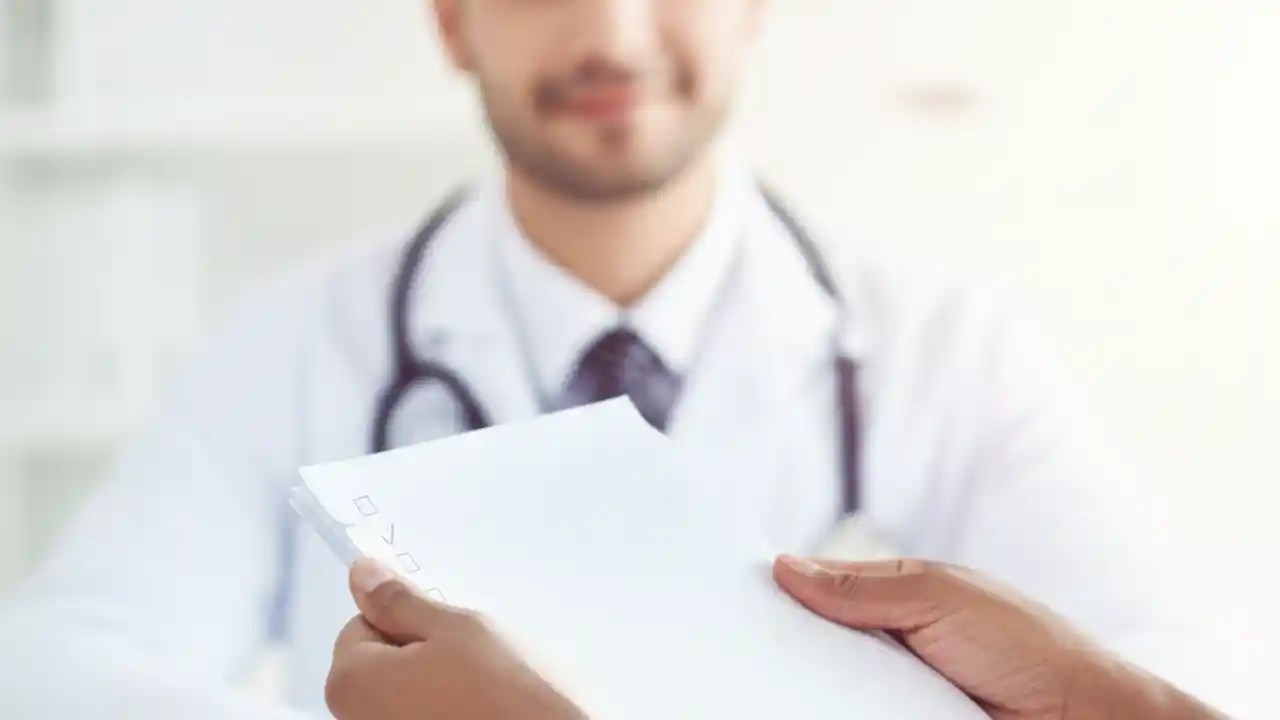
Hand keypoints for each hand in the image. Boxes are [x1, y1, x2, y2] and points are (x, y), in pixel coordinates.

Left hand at [326, 558, 584, 719]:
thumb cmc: (491, 693)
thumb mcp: (452, 630)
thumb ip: (399, 601)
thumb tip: (361, 573)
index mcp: (348, 680)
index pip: (363, 622)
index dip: (406, 621)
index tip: (443, 635)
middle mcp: (351, 716)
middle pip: (376, 661)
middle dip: (413, 654)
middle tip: (462, 663)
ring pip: (397, 691)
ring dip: (427, 684)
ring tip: (470, 691)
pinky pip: (413, 712)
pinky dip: (435, 709)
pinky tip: (468, 710)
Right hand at [773, 556, 1224, 719]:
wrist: (1082, 719)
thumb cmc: (1027, 645)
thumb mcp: (940, 596)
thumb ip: (863, 586)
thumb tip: (786, 567)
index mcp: (899, 597)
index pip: (824, 587)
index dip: (781, 588)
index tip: (734, 591)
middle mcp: (892, 644)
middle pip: (817, 643)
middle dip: (781, 643)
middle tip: (732, 646)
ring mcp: (894, 693)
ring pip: (828, 688)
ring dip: (800, 686)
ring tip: (750, 684)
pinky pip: (847, 715)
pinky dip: (826, 710)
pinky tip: (795, 706)